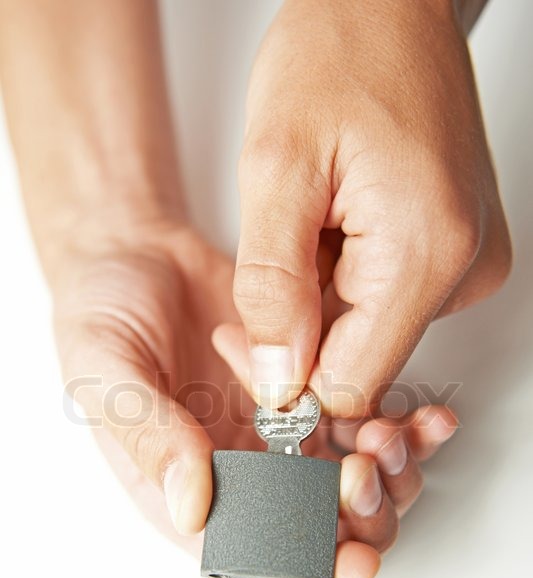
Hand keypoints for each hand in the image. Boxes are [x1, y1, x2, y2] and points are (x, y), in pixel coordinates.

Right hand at [52, 220, 456, 577]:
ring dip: (390, 476)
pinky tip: (424, 418)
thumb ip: (149, 439)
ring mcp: (286, 440)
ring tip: (387, 433)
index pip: (257, 573)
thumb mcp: (106, 372)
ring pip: (362, 492)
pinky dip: (405, 431)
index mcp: (190, 495)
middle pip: (326, 540)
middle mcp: (246, 479)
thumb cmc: (104, 314)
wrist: (137, 253)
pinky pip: (371, 428)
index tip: (350, 559)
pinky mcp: (316, 397)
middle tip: (364, 471)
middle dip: (362, 521)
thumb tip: (193, 509)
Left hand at [216, 0, 510, 413]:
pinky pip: (387, 302)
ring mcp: (468, 263)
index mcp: (426, 251)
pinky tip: (342, 224)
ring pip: (370, 333)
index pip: (353, 385)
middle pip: (362, 362)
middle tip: (277, 254)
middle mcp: (464, 268)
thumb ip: (272, 286)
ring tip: (318, 222)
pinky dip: (348, 278)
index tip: (249, 340)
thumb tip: (279, 376)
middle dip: (302, 326)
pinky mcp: (459, 255)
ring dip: (324, 295)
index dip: (291, 379)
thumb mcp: (275, 167)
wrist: (391, 7)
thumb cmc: (340, 54)